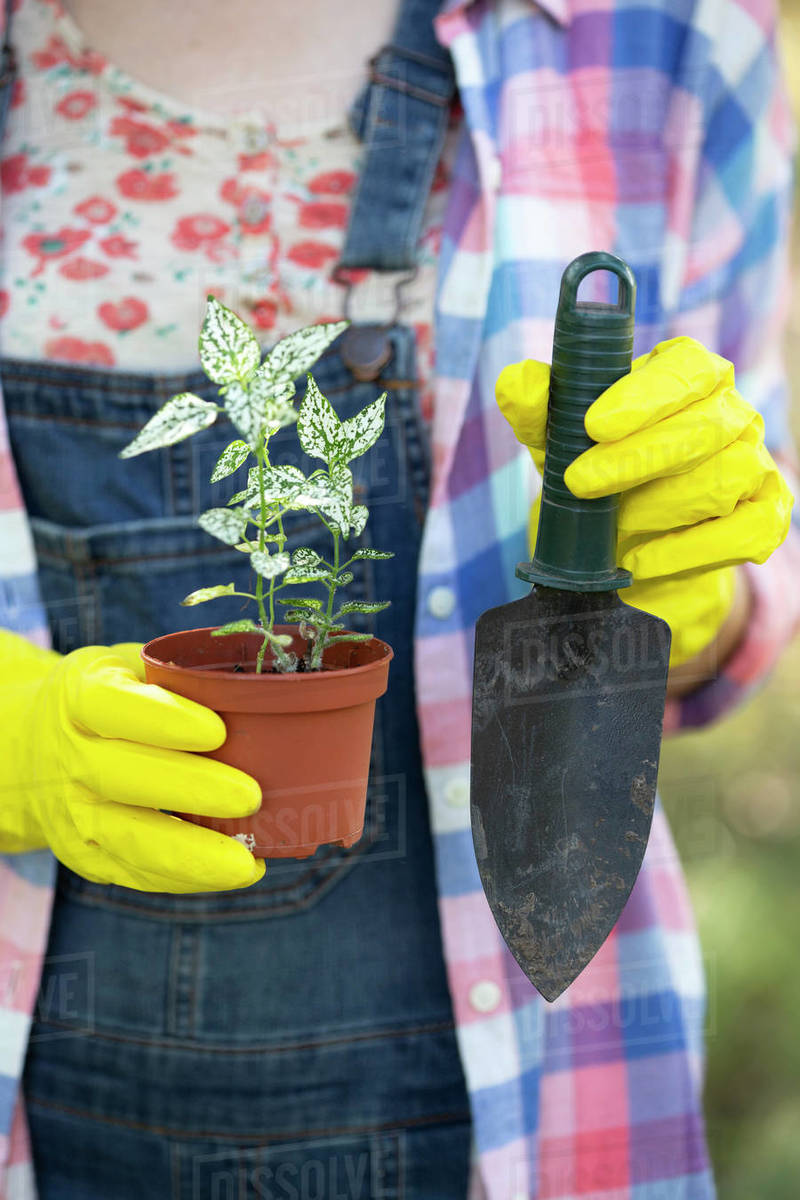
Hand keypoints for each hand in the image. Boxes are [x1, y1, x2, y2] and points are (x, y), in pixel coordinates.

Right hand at [0, 635, 264, 891]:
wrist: (34, 750)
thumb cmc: (113, 700)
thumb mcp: (132, 669)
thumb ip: (183, 679)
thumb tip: (269, 694)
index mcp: (79, 696)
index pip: (112, 707)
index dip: (163, 720)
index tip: (218, 731)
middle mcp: (67, 755)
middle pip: (120, 777)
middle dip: (190, 790)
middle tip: (252, 797)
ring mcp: (72, 811)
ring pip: (125, 837)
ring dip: (189, 854)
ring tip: (247, 862)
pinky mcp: (85, 855)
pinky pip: (134, 872)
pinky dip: (187, 878)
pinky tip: (237, 871)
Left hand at [496, 336, 792, 667]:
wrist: (626, 550)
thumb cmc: (596, 476)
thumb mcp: (558, 442)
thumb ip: (538, 408)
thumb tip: (517, 382)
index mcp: (688, 375)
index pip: (685, 368)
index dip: (644, 395)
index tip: (593, 424)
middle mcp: (731, 413)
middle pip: (704, 426)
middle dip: (638, 457)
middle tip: (579, 484)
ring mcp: (755, 464)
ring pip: (724, 478)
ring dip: (659, 506)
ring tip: (612, 526)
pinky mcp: (764, 517)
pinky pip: (745, 531)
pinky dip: (689, 551)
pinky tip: (642, 560)